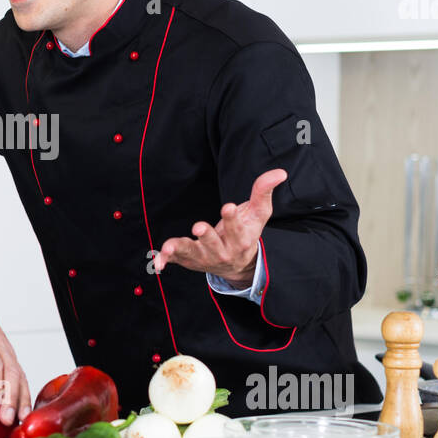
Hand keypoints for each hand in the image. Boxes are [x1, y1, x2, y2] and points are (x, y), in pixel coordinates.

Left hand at [0, 254, 31, 424]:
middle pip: (10, 371)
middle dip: (10, 397)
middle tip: (6, 419)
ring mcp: (6, 348)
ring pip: (19, 374)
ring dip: (21, 398)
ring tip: (20, 419)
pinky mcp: (9, 354)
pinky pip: (20, 374)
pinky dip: (23, 392)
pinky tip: (22, 410)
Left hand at [152, 168, 287, 284]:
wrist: (236, 265)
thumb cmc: (246, 233)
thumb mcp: (257, 214)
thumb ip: (263, 192)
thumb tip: (280, 172)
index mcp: (240, 241)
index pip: (237, 230)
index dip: (232, 219)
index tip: (229, 207)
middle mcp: (222, 252)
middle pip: (214, 244)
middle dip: (207, 236)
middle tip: (200, 227)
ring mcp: (204, 257)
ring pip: (192, 253)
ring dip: (181, 249)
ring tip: (170, 247)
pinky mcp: (188, 259)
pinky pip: (176, 259)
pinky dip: (165, 260)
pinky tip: (158, 260)